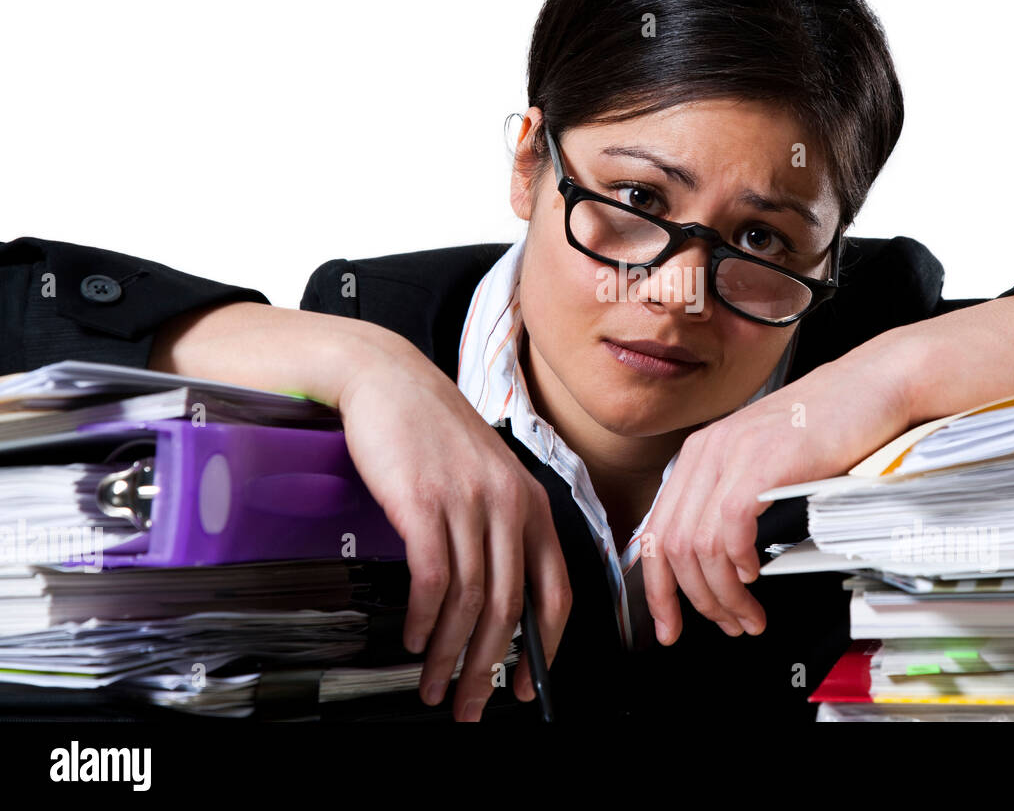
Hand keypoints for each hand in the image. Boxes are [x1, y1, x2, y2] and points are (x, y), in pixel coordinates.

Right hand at [337, 337, 571, 720]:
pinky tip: (417, 638)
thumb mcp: (485, 477)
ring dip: (452, 655)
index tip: (525, 687)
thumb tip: (496, 605)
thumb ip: (499, 530)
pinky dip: (427, 619)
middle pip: (510, 608)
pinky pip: (433, 577)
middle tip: (470, 705)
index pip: (554, 592)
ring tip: (434, 684)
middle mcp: (508, 504)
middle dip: (490, 669)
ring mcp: (467, 502)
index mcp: (532, 503)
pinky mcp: (423, 501)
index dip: (543, 650)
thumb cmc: (432, 430)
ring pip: (471, 601)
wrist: (388, 378)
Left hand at [639, 331, 916, 643]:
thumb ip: (732, 498)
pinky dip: (738, 562)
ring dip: (722, 593)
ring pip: (700, 545)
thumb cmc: (829, 424)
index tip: (668, 624)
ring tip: (747, 614)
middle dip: (694, 600)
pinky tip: (756, 576)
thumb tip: (714, 559)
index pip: (657, 531)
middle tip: (725, 624)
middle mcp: (707, 450)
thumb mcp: (764, 460)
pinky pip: (730, 527)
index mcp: (699, 453)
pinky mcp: (762, 461)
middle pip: (672, 546)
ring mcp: (732, 453)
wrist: (872, 386)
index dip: (658, 589)